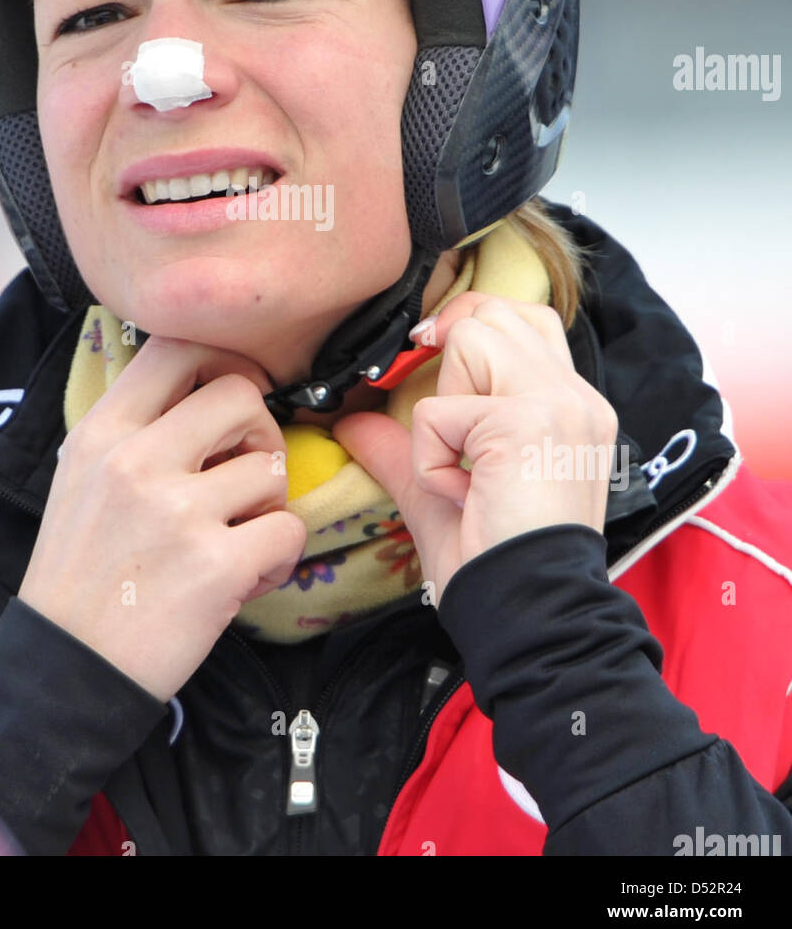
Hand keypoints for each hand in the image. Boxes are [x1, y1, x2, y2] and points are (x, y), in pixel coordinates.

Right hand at [19, 337, 305, 702]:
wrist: (67, 667)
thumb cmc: (82, 570)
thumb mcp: (84, 476)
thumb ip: (140, 428)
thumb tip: (215, 385)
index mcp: (103, 432)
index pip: (177, 346)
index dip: (223, 360)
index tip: (231, 400)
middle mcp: (137, 460)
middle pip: (242, 393)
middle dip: (261, 433)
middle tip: (244, 476)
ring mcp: (176, 512)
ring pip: (273, 468)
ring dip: (269, 506)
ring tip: (236, 541)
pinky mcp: (215, 566)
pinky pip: (289, 530)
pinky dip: (278, 558)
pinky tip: (244, 578)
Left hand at [332, 293, 617, 606]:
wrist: (532, 615)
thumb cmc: (498, 564)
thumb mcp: (440, 495)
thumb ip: (400, 449)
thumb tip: (352, 422)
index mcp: (572, 408)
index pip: (525, 320)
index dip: (470, 328)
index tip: (435, 359)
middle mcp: (575, 397)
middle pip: (495, 312)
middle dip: (453, 356)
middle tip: (446, 423)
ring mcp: (556, 403)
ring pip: (471, 336)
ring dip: (444, 405)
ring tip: (463, 465)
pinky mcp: (524, 420)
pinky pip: (436, 410)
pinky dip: (429, 459)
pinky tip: (460, 497)